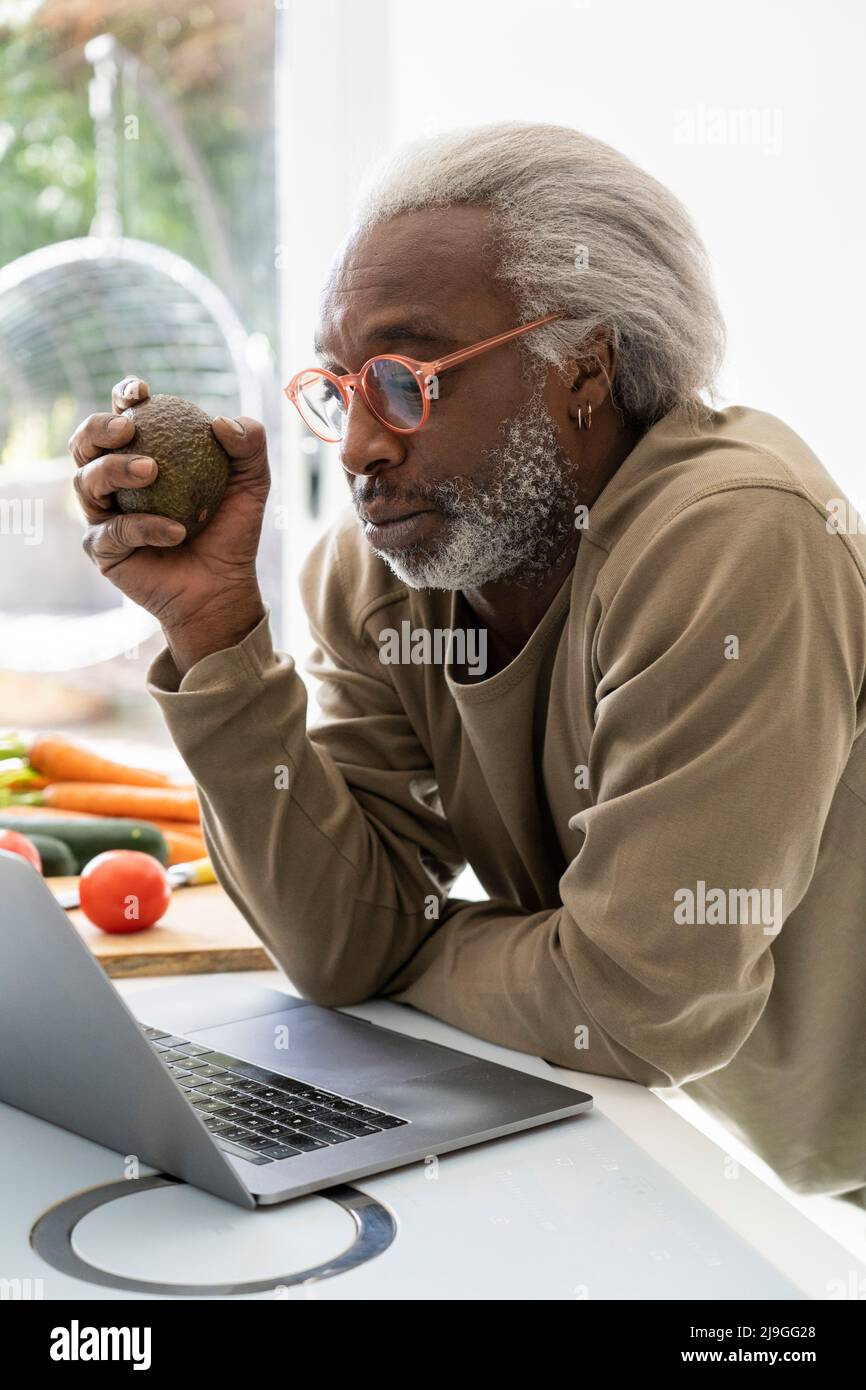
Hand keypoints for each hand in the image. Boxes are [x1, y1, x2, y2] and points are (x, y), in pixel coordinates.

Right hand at [69, 376, 268, 672]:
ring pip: (86, 482)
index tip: (142, 392)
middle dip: (98, 427)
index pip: (122, 416)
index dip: (124, 397)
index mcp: (141, 455)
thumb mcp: (252, 483)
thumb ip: (249, 444)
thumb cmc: (232, 532)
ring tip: (152, 470)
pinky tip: (176, 531)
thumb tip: (220, 421)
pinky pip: (114, 532)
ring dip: (115, 470)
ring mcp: (103, 516)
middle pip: (85, 443)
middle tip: (129, 428)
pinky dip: (144, 528)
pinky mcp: (102, 551)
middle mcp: (114, 482)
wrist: (224, 588)